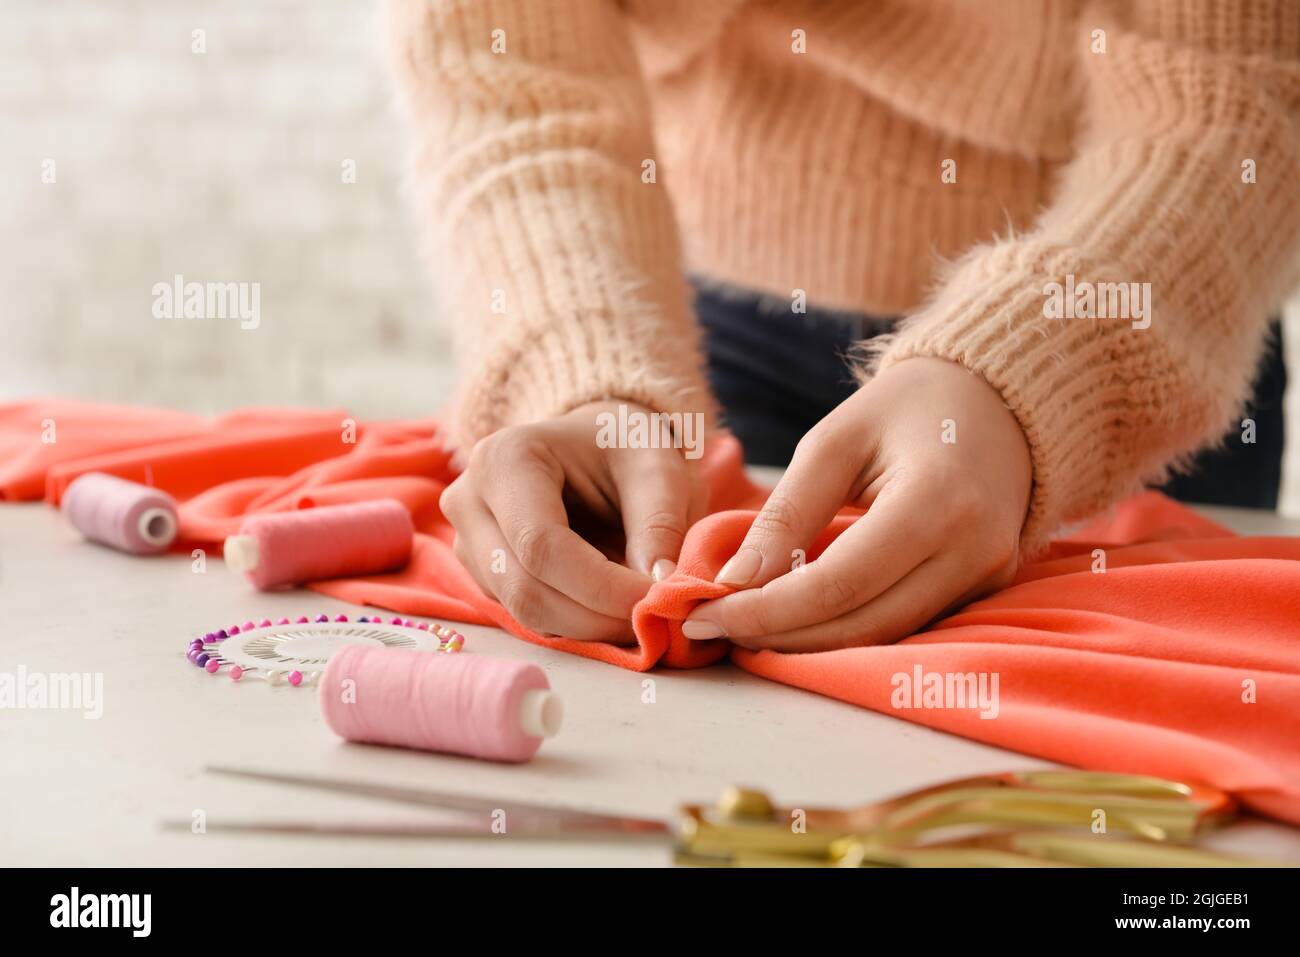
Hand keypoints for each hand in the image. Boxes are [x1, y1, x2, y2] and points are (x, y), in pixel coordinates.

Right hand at [441, 400, 707, 642]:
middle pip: (525, 587)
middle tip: (655, 617)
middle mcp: (469, 501)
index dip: (601, 586)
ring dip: (588, 625)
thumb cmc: (624, 449)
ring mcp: (467, 541)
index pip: (541, 545)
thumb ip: (660, 523)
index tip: (656, 600)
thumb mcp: (657, 468)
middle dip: (596, 614)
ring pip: (524, 610)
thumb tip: (658, 586)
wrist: (595, 447)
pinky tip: (610, 608)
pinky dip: (576, 622)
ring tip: (638, 610)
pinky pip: (526, 615)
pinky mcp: (481, 573)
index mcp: (504, 459)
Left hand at [682, 358, 1031, 651]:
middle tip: (710, 627)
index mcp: (936, 501)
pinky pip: (907, 624)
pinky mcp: (985, 589)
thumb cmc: (905, 410)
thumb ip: (786, 513)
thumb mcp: (834, 441)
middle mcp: (974, 550)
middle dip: (778, 634)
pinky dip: (847, 629)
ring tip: (743, 628)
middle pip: (862, 623)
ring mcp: (987, 575)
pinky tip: (797, 620)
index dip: (766, 609)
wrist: (997, 402)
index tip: (702, 613)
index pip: (838, 584)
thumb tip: (734, 581)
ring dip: (808, 641)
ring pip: (884, 635)